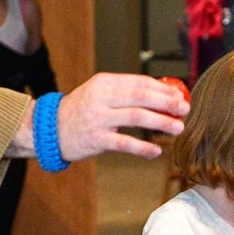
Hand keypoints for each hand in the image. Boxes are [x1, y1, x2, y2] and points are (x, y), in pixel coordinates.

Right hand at [55, 73, 188, 160]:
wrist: (49, 129)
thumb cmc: (82, 111)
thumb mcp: (100, 94)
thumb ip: (126, 93)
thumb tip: (165, 95)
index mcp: (105, 83)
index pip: (140, 82)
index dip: (163, 89)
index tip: (180, 95)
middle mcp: (101, 98)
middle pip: (141, 97)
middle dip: (167, 103)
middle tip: (185, 110)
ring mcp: (98, 119)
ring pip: (137, 118)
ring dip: (161, 123)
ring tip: (178, 128)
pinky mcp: (96, 139)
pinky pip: (125, 144)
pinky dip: (143, 148)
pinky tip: (156, 151)